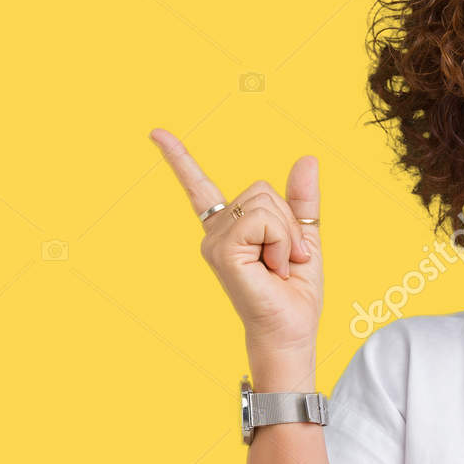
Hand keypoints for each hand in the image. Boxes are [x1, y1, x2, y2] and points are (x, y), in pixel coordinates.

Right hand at [150, 127, 321, 376]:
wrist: (291, 330)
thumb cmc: (294, 293)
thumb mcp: (303, 237)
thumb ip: (301, 200)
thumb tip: (307, 159)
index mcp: (229, 229)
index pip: (198, 186)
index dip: (178, 158)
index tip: (155, 132)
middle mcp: (215, 233)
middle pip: (261, 189)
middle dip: (287, 221)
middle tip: (286, 259)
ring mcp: (214, 242)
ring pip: (265, 203)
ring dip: (286, 235)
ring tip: (279, 266)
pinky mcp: (222, 252)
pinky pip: (263, 221)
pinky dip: (281, 242)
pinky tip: (273, 268)